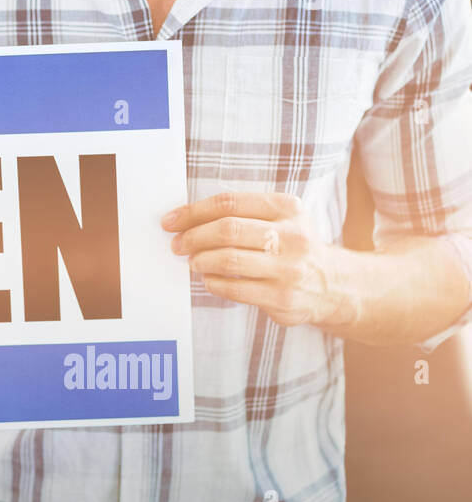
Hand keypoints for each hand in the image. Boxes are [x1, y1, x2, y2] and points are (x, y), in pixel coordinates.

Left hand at [162, 190, 351, 328]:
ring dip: (200, 261)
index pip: (229, 203)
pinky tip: (209, 279)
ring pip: (228, 260)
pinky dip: (212, 283)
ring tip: (193, 262)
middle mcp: (292, 236)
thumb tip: (184, 219)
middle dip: (193, 237)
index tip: (170, 221)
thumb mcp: (279, 219)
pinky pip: (233, 289)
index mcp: (288, 208)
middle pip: (227, 230)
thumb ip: (240, 213)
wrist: (332, 285)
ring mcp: (289, 269)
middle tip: (178, 244)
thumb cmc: (290, 246)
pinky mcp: (283, 298)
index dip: (193, 212)